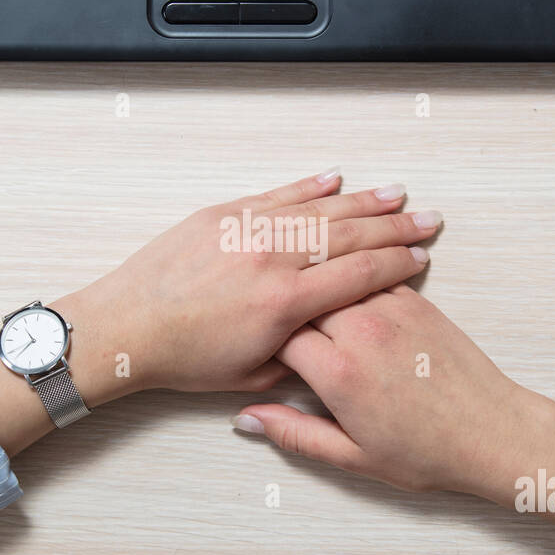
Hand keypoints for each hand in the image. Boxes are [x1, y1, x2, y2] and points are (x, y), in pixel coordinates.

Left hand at [0, 170, 442, 456]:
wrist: (126, 327)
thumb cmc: (184, 357)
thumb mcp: (250, 374)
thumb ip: (297, 356)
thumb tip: (327, 339)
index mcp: (284, 304)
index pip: (358, 276)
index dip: (395, 265)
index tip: (421, 257)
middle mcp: (271, 260)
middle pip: (348, 235)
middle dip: (393, 227)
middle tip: (427, 219)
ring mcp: (246, 231)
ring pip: (317, 210)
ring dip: (361, 201)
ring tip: (395, 194)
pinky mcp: (222, 215)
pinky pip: (275, 195)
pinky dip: (307, 187)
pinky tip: (334, 179)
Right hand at [233, 284, 516, 494]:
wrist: (494, 433)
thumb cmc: (427, 452)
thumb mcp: (353, 457)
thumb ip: (295, 434)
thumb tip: (248, 420)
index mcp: (339, 373)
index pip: (278, 334)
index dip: (262, 338)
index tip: (258, 347)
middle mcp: (363, 333)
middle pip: (302, 298)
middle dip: (286, 307)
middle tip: (274, 315)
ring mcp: (392, 311)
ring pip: (336, 279)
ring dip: (318, 286)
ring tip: (303, 290)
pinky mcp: (417, 302)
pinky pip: (372, 276)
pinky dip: (353, 280)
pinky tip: (343, 287)